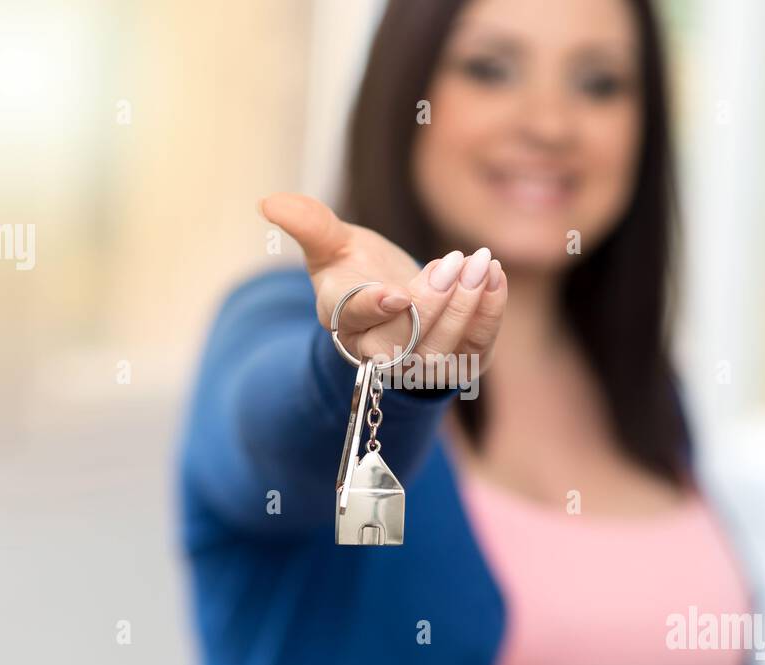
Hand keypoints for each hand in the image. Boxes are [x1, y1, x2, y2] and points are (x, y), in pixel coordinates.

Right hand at [259, 193, 506, 381]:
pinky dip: (490, 312)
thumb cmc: (357, 274)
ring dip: (466, 307)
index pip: (354, 320)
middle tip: (455, 261)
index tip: (393, 293)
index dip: (372, 308)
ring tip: (480, 263)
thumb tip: (269, 202)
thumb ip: (309, 225)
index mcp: (344, 322)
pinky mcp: (459, 362)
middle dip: (433, 304)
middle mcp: (380, 351)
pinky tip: (495, 275)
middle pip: (406, 341)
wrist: (395, 308)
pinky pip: (477, 346)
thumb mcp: (331, 246)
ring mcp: (421, 362)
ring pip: (445, 350)